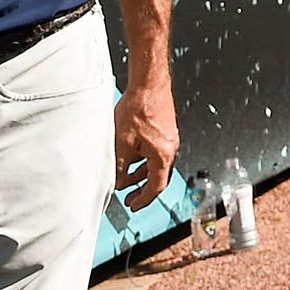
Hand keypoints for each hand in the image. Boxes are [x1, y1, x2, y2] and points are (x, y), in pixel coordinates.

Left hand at [111, 82, 177, 212]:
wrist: (149, 83)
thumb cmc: (140, 107)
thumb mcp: (123, 143)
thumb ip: (121, 166)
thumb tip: (118, 180)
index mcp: (163, 154)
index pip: (156, 186)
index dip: (144, 199)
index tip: (134, 206)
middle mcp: (170, 148)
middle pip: (159, 177)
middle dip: (142, 189)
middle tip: (129, 198)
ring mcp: (169, 139)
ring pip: (156, 165)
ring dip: (141, 175)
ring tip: (126, 180)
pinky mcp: (165, 131)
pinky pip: (156, 153)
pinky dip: (144, 161)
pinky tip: (131, 158)